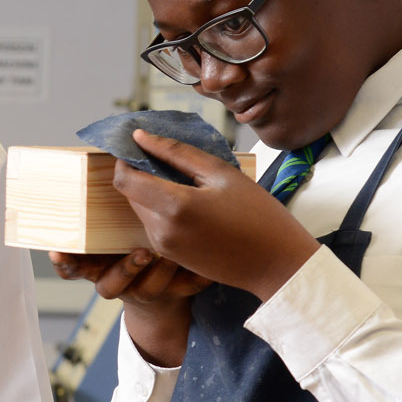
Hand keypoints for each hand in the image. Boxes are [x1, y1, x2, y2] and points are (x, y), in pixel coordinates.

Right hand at [49, 247, 210, 366]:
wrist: (161, 304)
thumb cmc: (133, 263)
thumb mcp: (108, 252)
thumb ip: (96, 237)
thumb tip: (75, 191)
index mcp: (99, 273)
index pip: (73, 271)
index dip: (66, 265)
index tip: (59, 254)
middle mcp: (120, 288)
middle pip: (111, 287)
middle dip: (124, 271)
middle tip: (141, 253)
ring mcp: (148, 294)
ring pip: (150, 288)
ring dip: (162, 271)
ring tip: (172, 253)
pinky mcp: (178, 295)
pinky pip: (190, 289)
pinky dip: (200, 281)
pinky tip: (206, 272)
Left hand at [110, 130, 320, 301]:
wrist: (277, 265)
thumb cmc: (258, 214)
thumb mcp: (222, 173)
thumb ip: (177, 153)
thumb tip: (140, 137)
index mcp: (174, 206)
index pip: (124, 179)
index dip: (125, 159)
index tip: (140, 147)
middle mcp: (160, 230)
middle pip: (130, 193)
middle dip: (141, 173)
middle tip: (171, 161)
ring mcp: (163, 247)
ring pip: (141, 209)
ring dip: (153, 192)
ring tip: (190, 184)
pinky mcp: (170, 257)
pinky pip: (154, 225)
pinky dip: (163, 210)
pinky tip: (193, 205)